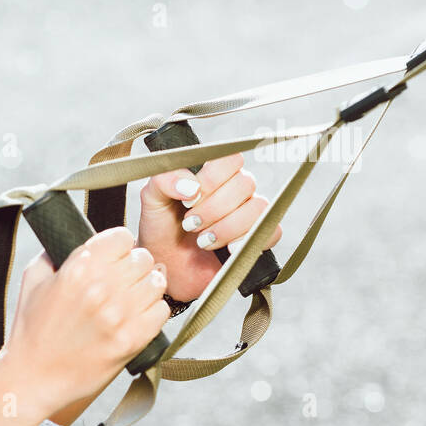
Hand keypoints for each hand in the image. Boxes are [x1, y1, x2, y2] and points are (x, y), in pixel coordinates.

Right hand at [1, 227, 169, 415]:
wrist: (33, 378)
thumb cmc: (31, 331)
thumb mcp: (33, 281)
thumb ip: (54, 253)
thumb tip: (78, 240)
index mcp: (78, 268)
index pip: (122, 236)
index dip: (119, 246)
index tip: (114, 257)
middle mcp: (102, 287)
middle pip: (143, 257)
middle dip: (134, 266)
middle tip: (122, 281)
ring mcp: (120, 314)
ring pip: (156, 281)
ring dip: (146, 288)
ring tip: (131, 299)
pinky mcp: (133, 339)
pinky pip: (162, 310)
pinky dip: (152, 312)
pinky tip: (136, 318)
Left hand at [135, 152, 282, 301]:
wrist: (166, 266)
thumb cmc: (161, 229)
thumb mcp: (152, 199)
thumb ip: (164, 180)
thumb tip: (191, 185)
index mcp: (214, 175)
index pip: (231, 159)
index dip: (213, 178)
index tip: (190, 198)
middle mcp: (235, 190)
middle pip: (245, 184)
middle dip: (213, 208)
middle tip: (190, 224)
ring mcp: (249, 214)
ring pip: (258, 207)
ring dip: (227, 227)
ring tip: (202, 241)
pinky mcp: (257, 239)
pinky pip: (272, 231)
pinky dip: (247, 241)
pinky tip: (226, 249)